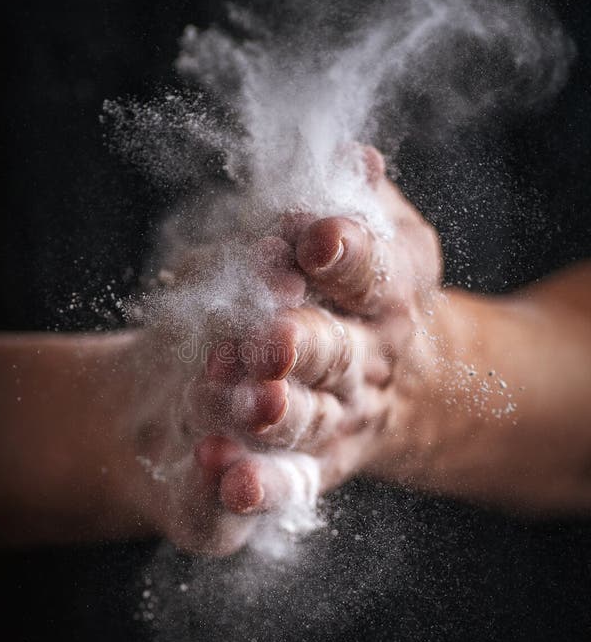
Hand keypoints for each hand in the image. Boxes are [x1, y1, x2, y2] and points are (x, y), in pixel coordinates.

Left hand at [205, 147, 443, 511]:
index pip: (371, 269)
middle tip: (272, 337)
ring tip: (249, 408)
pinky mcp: (319, 462)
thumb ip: (359, 200)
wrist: (411, 380)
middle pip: (336, 350)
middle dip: (304, 342)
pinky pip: (292, 480)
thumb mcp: (384, 235)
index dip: (346, 254)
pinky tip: (230, 482)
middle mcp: (371, 356)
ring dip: (279, 413)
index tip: (316, 239)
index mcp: (390, 289)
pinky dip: (263, 485)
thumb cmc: (374, 285)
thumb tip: (352, 156)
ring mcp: (346, 414)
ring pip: (311, 416)